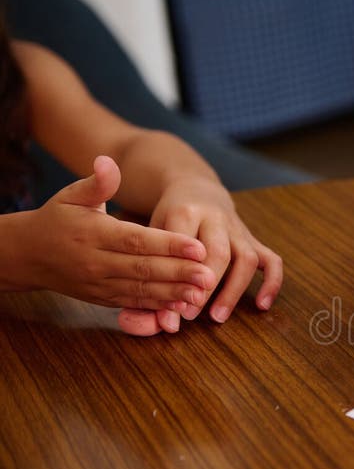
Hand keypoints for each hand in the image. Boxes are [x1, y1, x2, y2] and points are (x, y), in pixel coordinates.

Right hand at [16, 156, 212, 309]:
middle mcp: (97, 262)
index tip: (198, 246)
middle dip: (179, 273)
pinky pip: (134, 303)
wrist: (27, 255)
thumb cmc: (57, 219)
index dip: (168, 244)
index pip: (136, 240)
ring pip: (141, 290)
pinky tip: (181, 304)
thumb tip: (108, 162)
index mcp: (94, 234)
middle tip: (211, 275)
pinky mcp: (103, 299)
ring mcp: (100, 284)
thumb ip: (96, 183)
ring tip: (202, 293)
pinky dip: (159, 305)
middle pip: (144, 269)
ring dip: (174, 293)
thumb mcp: (71, 196)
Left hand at [118, 177, 282, 335]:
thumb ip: (152, 279)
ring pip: (246, 257)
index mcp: (185, 212)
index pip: (185, 244)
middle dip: (206, 286)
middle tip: (190, 315)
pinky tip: (262, 306)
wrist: (195, 190)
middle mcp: (216, 218)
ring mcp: (239, 229)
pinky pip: (272, 260)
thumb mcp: (151, 238)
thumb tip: (163, 325)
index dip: (180, 275)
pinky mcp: (254, 240)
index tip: (173, 305)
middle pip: (218, 252)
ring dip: (234, 290)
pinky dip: (271, 283)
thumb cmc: (168, 222)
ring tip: (218, 317)